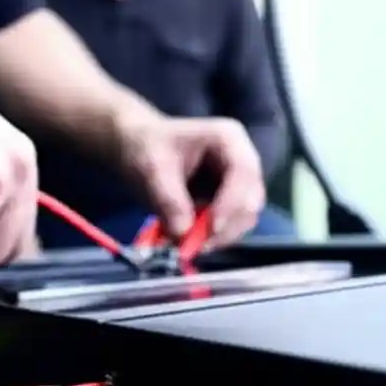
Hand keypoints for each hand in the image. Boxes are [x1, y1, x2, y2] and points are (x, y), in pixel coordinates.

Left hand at [116, 115, 264, 249]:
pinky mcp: (226, 203)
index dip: (232, 204)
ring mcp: (236, 184)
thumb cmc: (145, 147)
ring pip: (243, 219)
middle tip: (196, 246)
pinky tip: (188, 241)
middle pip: (250, 200)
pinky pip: (229, 227)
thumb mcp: (151, 168)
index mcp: (228, 139)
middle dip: (226, 227)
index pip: (243, 174)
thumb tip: (182, 235)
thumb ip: (168, 200)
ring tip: (187, 245)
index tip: (211, 229)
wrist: (135, 148)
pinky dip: (211, 238)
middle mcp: (241, 161)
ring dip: (219, 237)